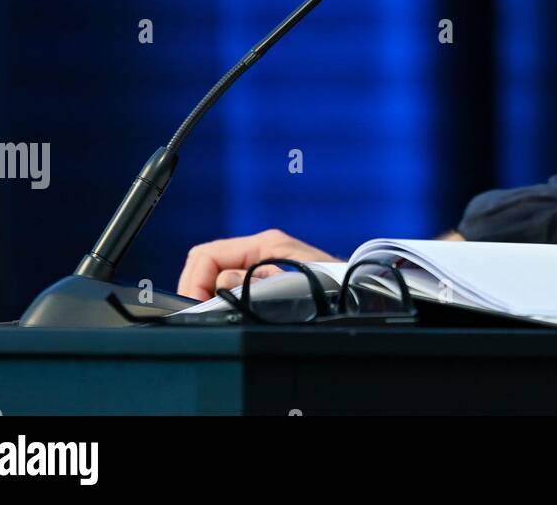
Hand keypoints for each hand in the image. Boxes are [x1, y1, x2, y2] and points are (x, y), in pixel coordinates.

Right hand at [177, 228, 340, 300]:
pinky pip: (234, 284)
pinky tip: (235, 311)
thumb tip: (222, 280)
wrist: (361, 295)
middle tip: (203, 314)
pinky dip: (227, 298)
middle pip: (207, 262)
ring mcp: (264, 262)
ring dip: (213, 294)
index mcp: (264, 243)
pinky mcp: (268, 276)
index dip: (195, 281)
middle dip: (199, 287)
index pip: (207, 254)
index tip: (196, 307)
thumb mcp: (289, 285)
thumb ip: (252, 282)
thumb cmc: (334, 288)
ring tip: (221, 313)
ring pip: (217, 274)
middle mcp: (262, 248)